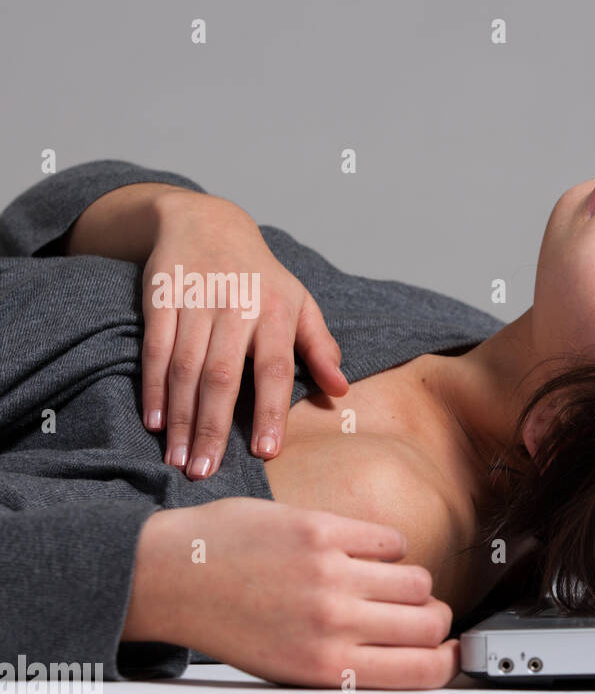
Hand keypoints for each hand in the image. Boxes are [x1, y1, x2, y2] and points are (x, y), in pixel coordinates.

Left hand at [124, 499, 458, 688]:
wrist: (173, 577)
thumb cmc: (229, 624)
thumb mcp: (289, 667)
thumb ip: (348, 663)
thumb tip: (410, 655)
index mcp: (328, 667)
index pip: (424, 669)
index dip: (448, 660)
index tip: (448, 650)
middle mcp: (335, 624)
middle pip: (432, 623)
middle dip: (433, 620)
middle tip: (416, 614)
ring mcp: (331, 574)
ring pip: (418, 580)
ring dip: (410, 583)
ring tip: (384, 582)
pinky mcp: (323, 531)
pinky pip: (391, 541)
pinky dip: (386, 548)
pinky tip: (361, 553)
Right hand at [142, 191, 347, 478]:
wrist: (206, 221)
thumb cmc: (262, 276)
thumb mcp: (301, 302)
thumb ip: (320, 347)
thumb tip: (341, 390)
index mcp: (277, 312)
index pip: (275, 369)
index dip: (269, 411)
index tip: (264, 451)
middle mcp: (236, 307)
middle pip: (223, 376)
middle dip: (213, 426)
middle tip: (205, 471)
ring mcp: (196, 303)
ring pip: (186, 369)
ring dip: (181, 417)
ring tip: (178, 459)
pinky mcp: (161, 299)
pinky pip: (155, 350)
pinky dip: (153, 387)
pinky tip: (155, 422)